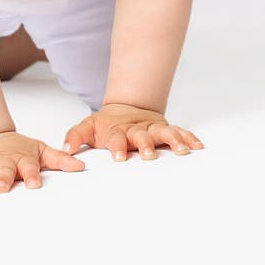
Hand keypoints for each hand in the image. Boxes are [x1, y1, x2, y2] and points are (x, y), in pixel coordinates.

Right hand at [0, 130, 85, 193]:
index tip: (34, 183)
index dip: (31, 175)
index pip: (28, 168)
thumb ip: (60, 160)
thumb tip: (82, 166)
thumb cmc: (17, 150)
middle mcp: (2, 162)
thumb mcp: (40, 151)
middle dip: (3, 179)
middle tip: (3, 188)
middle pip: (4, 171)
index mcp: (20, 159)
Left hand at [62, 103, 205, 161]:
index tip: (118, 157)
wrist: (126, 108)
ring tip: (182, 150)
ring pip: (165, 132)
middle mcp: (138, 129)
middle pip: (143, 136)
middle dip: (146, 144)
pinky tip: (198, 146)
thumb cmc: (107, 124)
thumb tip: (66, 149)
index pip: (117, 138)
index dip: (117, 147)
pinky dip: (189, 138)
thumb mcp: (88, 127)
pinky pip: (179, 132)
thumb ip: (76, 136)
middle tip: (148, 154)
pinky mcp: (165, 129)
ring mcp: (153, 129)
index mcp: (118, 130)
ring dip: (173, 140)